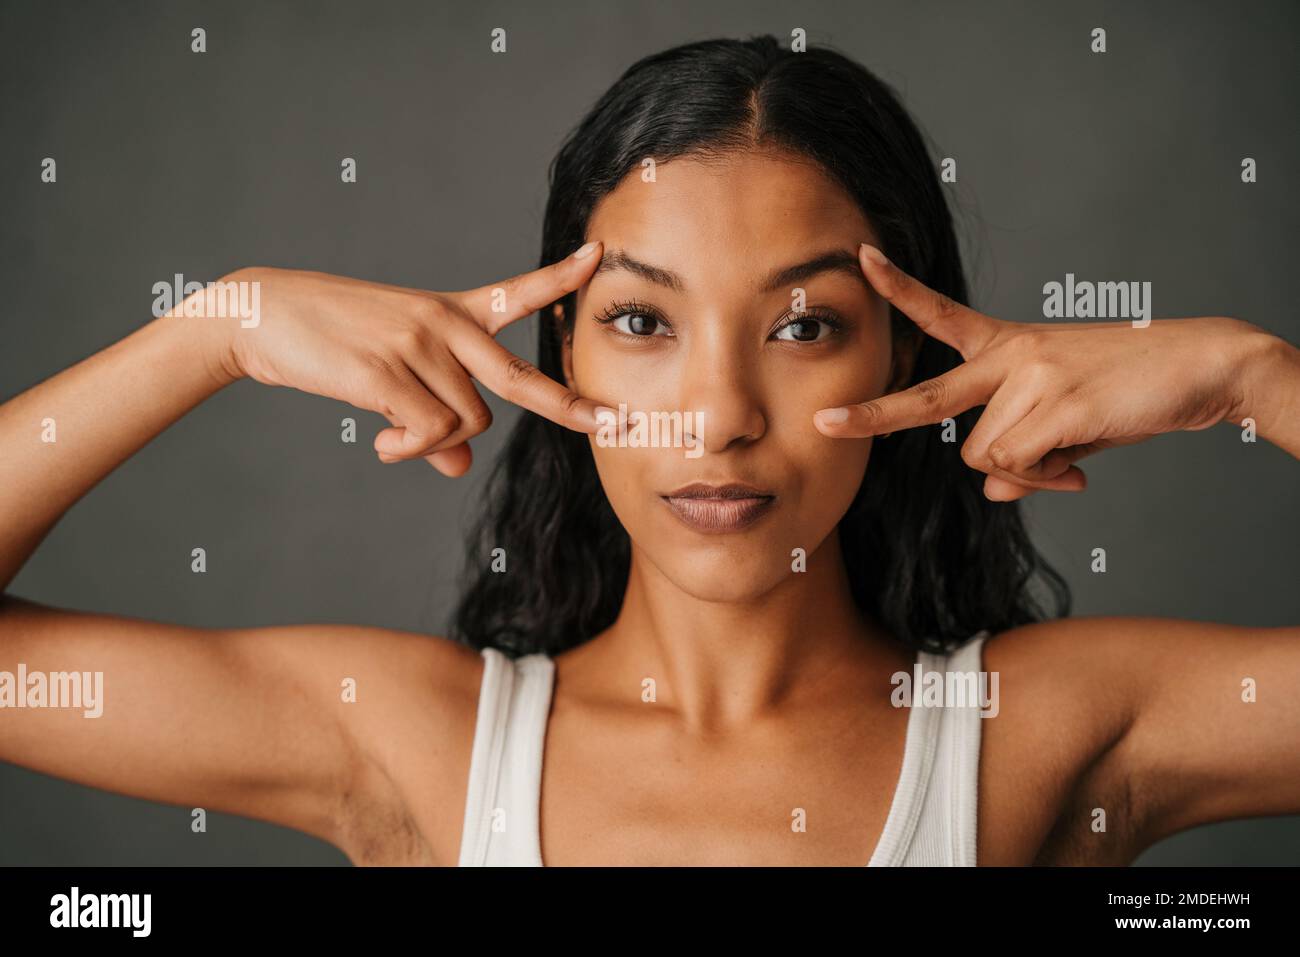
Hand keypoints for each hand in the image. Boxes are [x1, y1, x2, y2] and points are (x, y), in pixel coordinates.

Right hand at [202, 242, 605, 476]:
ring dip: (433, 444)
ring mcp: (416, 346)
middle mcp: (442, 325)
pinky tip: (382, 444)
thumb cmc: (331, 340)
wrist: (263, 314)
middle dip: (570, 406)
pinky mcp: (385, 372)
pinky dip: (409, 450)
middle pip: (518, 378)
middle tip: (610, 425)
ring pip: (467, 421)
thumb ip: (434, 419)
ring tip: (393, 440)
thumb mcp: (391, 371)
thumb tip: (461, 467)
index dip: (558, 279)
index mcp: (448, 312)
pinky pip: (428, 433)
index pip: (514, 293)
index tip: (599, 256)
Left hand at [813, 244, 1277, 499]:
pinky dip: (1047, 477)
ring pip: (985, 457)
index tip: (862, 259)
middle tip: (822, 425)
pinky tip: (1081, 460)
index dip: (901, 291)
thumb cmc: (1127, 392)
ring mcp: (1031, 377)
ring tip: (1071, 450)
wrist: (1202, 365)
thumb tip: (989, 491)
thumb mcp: (1063, 424)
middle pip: (927, 398)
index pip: (942, 316)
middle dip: (872, 417)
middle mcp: (1011, 356)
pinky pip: (1019, 467)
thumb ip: (1020, 455)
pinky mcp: (1057, 403)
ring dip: (1025, 470)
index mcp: (1008, 345)